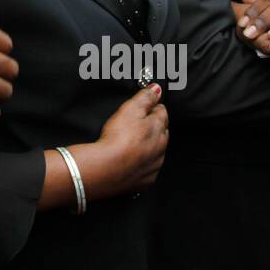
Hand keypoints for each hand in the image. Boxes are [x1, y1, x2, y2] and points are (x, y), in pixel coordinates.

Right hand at [82, 85, 168, 199]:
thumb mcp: (130, 109)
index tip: (147, 103)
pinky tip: (132, 161)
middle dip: (153, 126)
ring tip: (133, 142)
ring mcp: (154, 165)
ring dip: (148, 146)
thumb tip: (156, 89)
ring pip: (156, 152)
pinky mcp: (145, 180)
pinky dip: (142, 164)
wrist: (108, 168)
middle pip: (161, 132)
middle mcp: (161, 148)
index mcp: (159, 128)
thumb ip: (145, 97)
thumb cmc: (118, 138)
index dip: (153, 106)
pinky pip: (148, 169)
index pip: (162, 112)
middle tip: (138, 122)